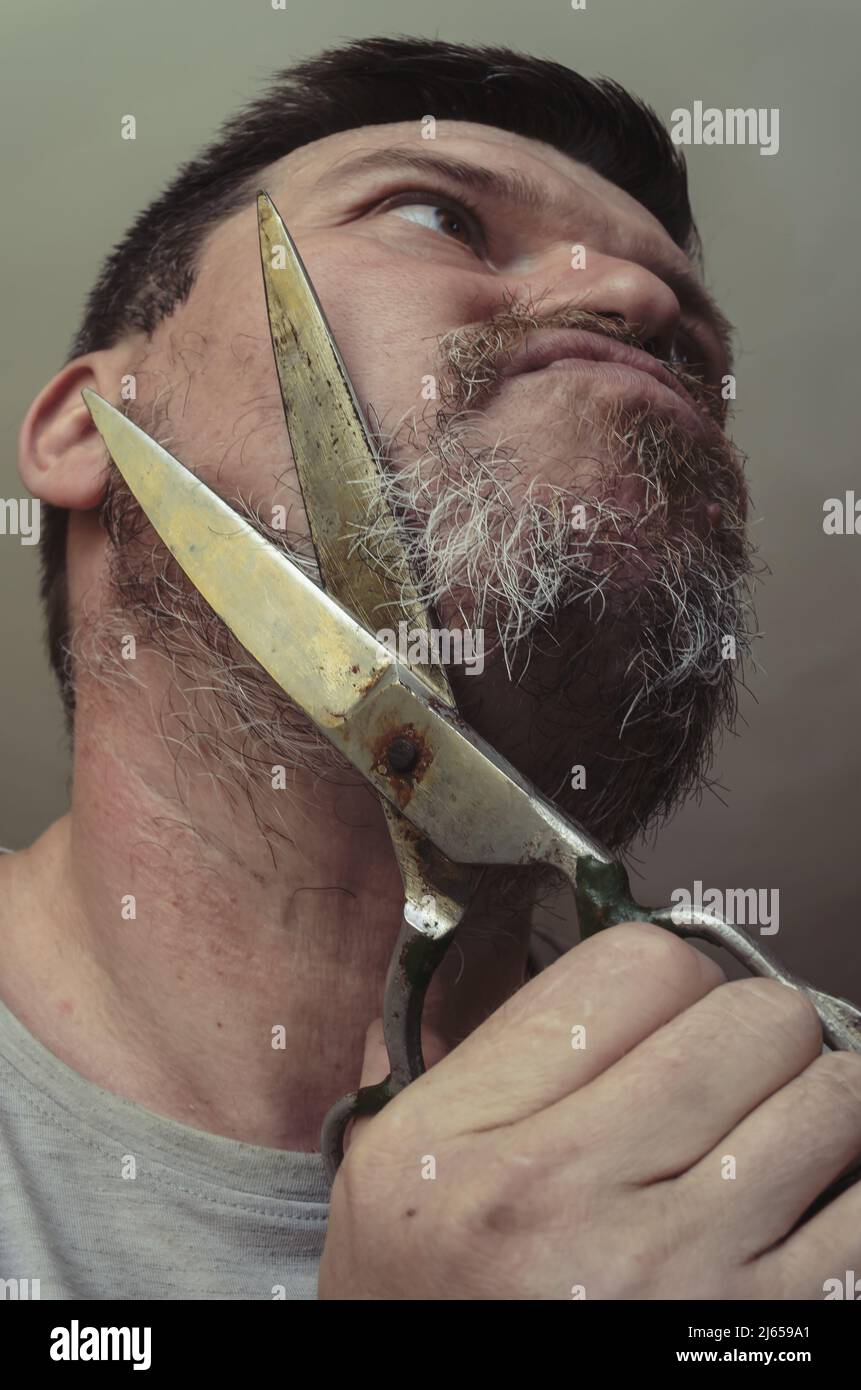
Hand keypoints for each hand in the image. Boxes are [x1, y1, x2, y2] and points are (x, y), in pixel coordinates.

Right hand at [318, 922, 860, 1299]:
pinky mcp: (759, 1335)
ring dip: (821, 1106)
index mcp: (464, 1135)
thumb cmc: (430, 1309)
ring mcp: (671, 1270)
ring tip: (776, 1139)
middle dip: (758, 1034)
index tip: (672, 1018)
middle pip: (751, 1018)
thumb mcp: (389, 1175)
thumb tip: (553, 962)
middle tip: (733, 1078)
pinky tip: (808, 1208)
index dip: (677, 978)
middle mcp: (561, 1192)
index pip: (637, 966)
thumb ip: (465, 1057)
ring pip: (835, 1096)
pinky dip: (854, 1193)